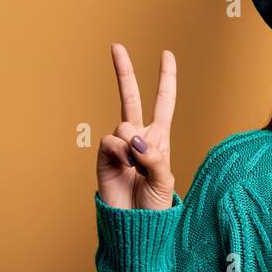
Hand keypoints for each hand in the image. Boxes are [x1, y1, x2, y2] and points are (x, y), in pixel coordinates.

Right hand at [96, 43, 176, 210]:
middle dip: (124, 71)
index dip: (166, 78)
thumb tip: (134, 138)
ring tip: (138, 168)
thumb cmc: (155, 205)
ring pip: (125, 124)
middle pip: (130, 97)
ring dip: (135, 145)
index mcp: (159, 138)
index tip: (166, 54)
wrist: (135, 225)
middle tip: (116, 46)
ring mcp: (120, 145)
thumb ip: (154, 156)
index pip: (163, 102)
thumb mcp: (166, 179)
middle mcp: (138, 137)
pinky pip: (112, 141)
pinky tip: (126, 167)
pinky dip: (122, 152)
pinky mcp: (104, 156)